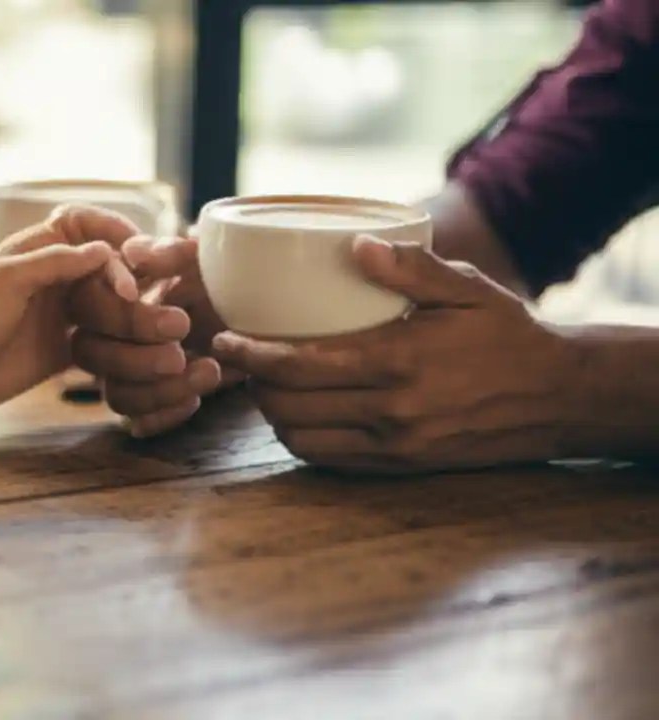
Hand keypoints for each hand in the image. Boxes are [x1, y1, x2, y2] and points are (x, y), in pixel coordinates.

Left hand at [0, 205, 139, 415]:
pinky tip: (142, 349)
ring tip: (159, 327)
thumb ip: (56, 261)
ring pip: (110, 305)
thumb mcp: (8, 279)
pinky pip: (103, 341)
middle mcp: (54, 279)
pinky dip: (123, 343)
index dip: (113, 230)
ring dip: (134, 312)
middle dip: (133, 276)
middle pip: (107, 266)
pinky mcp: (62, 350)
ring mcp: (60, 315)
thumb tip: (104, 250)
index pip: (85, 225)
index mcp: (38, 250)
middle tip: (147, 298)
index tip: (135, 249)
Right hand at [67, 234, 238, 436]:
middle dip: (136, 360)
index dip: (126, 319)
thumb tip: (136, 255)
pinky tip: (195, 401)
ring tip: (208, 373)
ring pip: (114, 394)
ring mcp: (121, 371)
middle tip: (181, 355)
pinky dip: (165, 415)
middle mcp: (105, 332)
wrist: (250, 316)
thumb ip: (170, 252)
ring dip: (159, 391)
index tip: (179, 322)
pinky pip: (136, 421)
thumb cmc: (217, 279)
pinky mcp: (142, 401)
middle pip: (89, 355)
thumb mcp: (201, 258)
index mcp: (109, 290)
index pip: (88, 306)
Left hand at [211, 236, 578, 472]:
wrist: (555, 398)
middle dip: (252, 383)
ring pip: (301, 438)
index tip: (225, 339)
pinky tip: (298, 412)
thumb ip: (410, 268)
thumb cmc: (505, 334)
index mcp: (397, 360)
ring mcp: (393, 445)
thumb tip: (355, 246)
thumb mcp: (467, 289)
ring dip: (272, 413)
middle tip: (240, 359)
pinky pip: (329, 459)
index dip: (251, 355)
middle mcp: (389, 410)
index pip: (299, 365)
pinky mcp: (399, 467)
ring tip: (264, 384)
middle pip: (288, 405)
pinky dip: (301, 438)